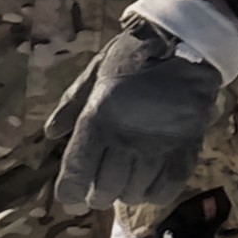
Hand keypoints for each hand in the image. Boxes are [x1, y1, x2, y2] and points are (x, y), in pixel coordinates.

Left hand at [47, 0, 237, 216]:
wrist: (186, 41)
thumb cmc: (134, 54)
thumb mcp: (95, 71)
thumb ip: (72, 104)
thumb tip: (51, 133)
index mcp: (98, 119)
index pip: (77, 173)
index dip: (69, 192)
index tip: (69, 196)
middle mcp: (125, 138)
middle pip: (105, 189)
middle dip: (97, 196)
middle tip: (98, 192)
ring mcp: (158, 145)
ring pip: (135, 191)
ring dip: (125, 194)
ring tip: (124, 187)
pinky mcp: (186, 147)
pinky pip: (169, 186)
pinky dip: (156, 194)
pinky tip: (149, 187)